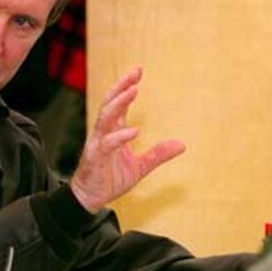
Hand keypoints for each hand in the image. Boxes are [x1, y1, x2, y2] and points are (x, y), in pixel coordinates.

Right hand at [69, 67, 185, 212]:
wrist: (90, 199)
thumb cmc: (110, 179)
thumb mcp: (139, 167)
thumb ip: (158, 154)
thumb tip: (182, 145)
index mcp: (113, 132)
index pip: (119, 104)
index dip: (127, 87)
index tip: (138, 71)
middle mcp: (103, 133)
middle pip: (110, 103)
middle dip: (121, 86)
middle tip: (135, 72)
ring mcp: (98, 144)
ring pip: (105, 117)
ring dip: (119, 103)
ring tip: (132, 90)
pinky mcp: (96, 158)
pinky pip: (107, 143)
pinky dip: (120, 136)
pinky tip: (134, 131)